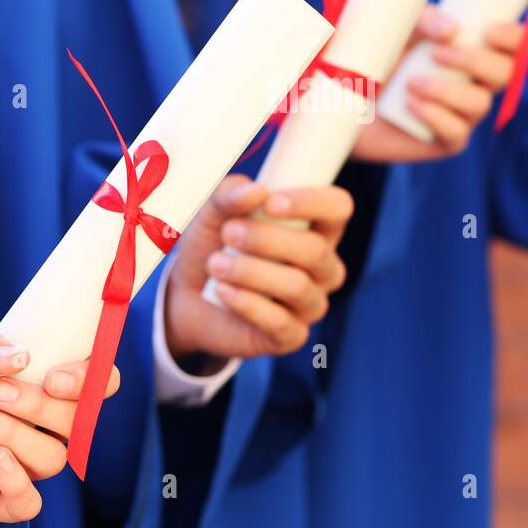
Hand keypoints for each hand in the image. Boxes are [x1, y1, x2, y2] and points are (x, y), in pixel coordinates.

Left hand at [0, 321, 118, 522]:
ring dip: (16, 435)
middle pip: (76, 421)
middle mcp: (45, 424)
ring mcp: (24, 462)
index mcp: (47, 383)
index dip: (92, 381)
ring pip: (52, 458)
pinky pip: (29, 502)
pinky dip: (17, 482)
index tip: (54, 376)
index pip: (98, 383)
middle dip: (39, 406)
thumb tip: (19, 357)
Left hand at [165, 175, 352, 361]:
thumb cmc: (215, 244)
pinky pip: (280, 322)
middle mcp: (323, 266)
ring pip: (298, 286)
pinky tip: (223, 291)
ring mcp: (310, 303)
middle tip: (229, 232)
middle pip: (316, 250)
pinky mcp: (292, 335)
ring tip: (215, 264)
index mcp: (316, 228)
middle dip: (268, 239)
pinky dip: (247, 303)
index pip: (338, 207)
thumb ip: (230, 195)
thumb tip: (256, 191)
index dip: (312, 202)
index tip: (270, 202)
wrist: (189, 296)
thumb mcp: (213, 212)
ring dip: (251, 271)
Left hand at [352, 6, 524, 162]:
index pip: (512, 45)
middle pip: (505, 73)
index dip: (514, 38)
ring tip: (411, 83)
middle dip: (475, 61)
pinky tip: (411, 105)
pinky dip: (435, 115)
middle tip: (436, 54)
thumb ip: (424, 21)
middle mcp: (475, 83)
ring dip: (447, 90)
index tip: (490, 30)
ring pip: (480, 104)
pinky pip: (457, 132)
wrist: (341, 98)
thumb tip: (453, 29)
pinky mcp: (445, 141)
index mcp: (472, 51)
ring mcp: (462, 114)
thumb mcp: (398, 28)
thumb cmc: (375, 57)